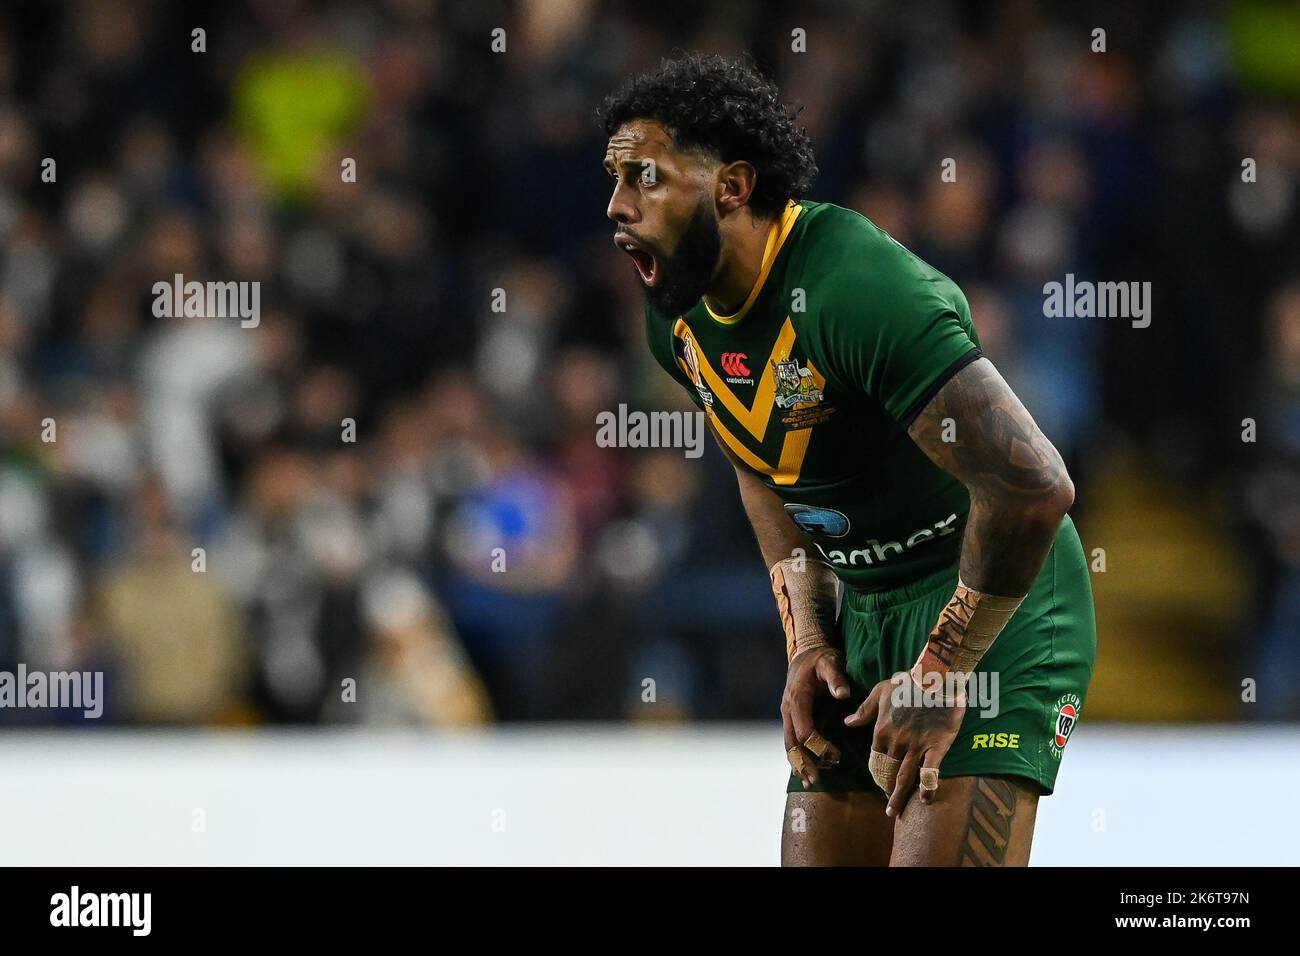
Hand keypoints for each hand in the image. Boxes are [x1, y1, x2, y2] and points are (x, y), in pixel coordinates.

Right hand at [782, 646, 850, 787]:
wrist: (805, 653)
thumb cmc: (820, 658)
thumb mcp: (830, 663)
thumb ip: (836, 678)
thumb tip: (843, 694)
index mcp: (797, 699)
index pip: (804, 730)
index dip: (818, 745)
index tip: (835, 756)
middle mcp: (788, 710)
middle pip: (792, 742)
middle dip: (803, 762)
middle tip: (815, 780)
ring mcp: (788, 715)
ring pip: (789, 744)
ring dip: (798, 763)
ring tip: (810, 781)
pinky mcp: (792, 718)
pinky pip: (792, 740)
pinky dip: (797, 756)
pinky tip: (804, 770)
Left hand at [844, 672, 964, 815]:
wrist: (937, 677)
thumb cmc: (908, 681)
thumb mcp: (880, 692)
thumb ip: (864, 710)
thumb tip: (848, 722)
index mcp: (882, 730)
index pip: (875, 758)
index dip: (876, 773)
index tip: (879, 783)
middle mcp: (897, 743)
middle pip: (889, 772)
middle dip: (886, 790)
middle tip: (888, 807)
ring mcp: (917, 747)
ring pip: (906, 777)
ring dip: (899, 796)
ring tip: (895, 812)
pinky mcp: (937, 747)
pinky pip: (931, 773)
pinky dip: (927, 788)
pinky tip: (925, 801)